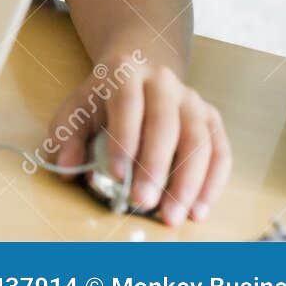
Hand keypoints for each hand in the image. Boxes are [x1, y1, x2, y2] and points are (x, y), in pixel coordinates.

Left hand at [45, 52, 231, 226]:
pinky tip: (198, 209)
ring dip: (188, 183)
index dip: (124, 140)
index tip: (117, 176)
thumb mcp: (78, 107)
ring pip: (199, 140)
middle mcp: (164, 82)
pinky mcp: (211, 119)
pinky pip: (220, 151)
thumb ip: (67, 135)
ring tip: (174, 216)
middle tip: (143, 203)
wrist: (140, 70)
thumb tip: (65, 167)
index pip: (127, 105)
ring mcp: (193, 99)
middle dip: (155, 168)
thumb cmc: (105, 97)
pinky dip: (213, 183)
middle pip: (166, 125)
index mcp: (126, 72)